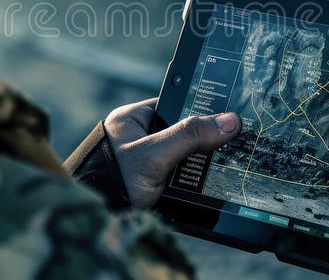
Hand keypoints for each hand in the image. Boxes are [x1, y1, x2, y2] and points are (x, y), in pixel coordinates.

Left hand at [103, 98, 240, 208]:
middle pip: (183, 134)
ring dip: (200, 168)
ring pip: (184, 159)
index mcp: (133, 119)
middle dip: (204, 143)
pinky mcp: (151, 187)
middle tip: (235, 144)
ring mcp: (145, 164)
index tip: (228, 114)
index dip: (201, 108)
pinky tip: (212, 188)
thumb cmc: (113, 180)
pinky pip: (179, 180)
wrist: (93, 224)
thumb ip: (190, 135)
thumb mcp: (154, 154)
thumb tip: (230, 121)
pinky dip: (193, 185)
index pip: (175, 104)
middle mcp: (139, 139)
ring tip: (229, 167)